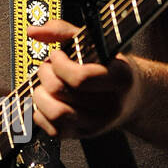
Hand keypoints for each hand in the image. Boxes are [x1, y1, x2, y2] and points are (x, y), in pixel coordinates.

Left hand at [26, 18, 142, 138]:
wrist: (133, 98)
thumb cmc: (112, 67)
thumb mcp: (97, 43)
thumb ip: (65, 32)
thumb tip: (34, 31)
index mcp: (120, 79)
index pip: (80, 77)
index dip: (60, 64)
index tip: (57, 55)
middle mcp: (110, 106)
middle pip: (61, 92)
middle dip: (45, 73)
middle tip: (48, 66)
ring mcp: (96, 124)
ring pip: (55, 114)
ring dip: (40, 95)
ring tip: (45, 84)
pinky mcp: (83, 135)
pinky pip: (52, 130)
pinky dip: (41, 113)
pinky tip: (48, 100)